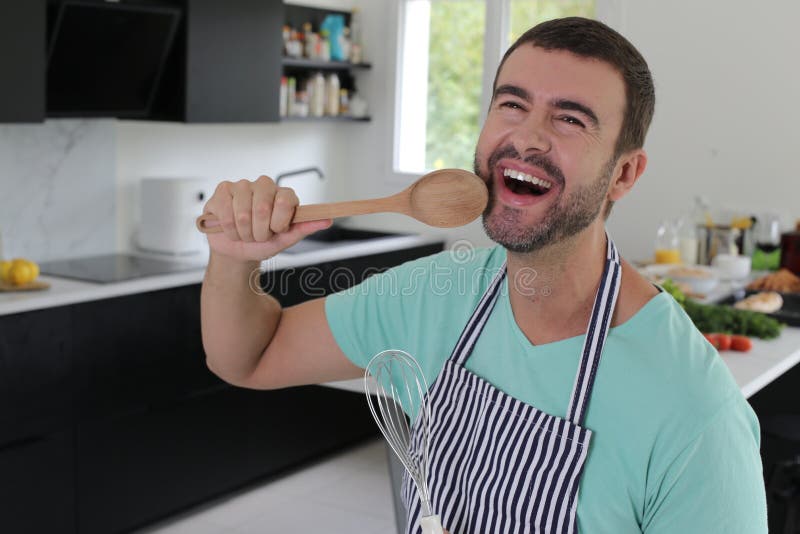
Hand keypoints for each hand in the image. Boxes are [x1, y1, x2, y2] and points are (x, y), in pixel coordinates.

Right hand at [202, 176, 331, 261]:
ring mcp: (242, 186)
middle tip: (258, 236)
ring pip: (242, 214)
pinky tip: (231, 228)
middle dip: (259, 232)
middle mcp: (264, 185)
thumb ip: (304, 228)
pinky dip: (229, 230)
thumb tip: (327, 220)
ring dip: (244, 233)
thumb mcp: (285, 240)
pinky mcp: (223, 191)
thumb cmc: (262, 242)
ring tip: (245, 233)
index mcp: (283, 194)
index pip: (286, 200)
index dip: (279, 222)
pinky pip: (225, 214)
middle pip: (262, 209)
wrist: (237, 251)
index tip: (276, 230)